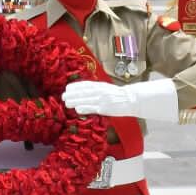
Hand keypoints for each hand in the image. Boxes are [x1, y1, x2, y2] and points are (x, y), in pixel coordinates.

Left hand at [62, 79, 177, 120]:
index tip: (67, 88)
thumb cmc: (120, 96)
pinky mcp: (106, 108)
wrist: (133, 99)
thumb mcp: (108, 90)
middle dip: (72, 94)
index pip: (86, 85)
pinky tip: (77, 109)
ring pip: (86, 100)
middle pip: (84, 92)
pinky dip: (85, 108)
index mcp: (101, 86)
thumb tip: (86, 92)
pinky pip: (93, 108)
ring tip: (66, 103)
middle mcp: (101, 91)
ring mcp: (103, 99)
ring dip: (75, 101)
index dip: (75, 86)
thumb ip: (98, 90)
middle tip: (62, 96)